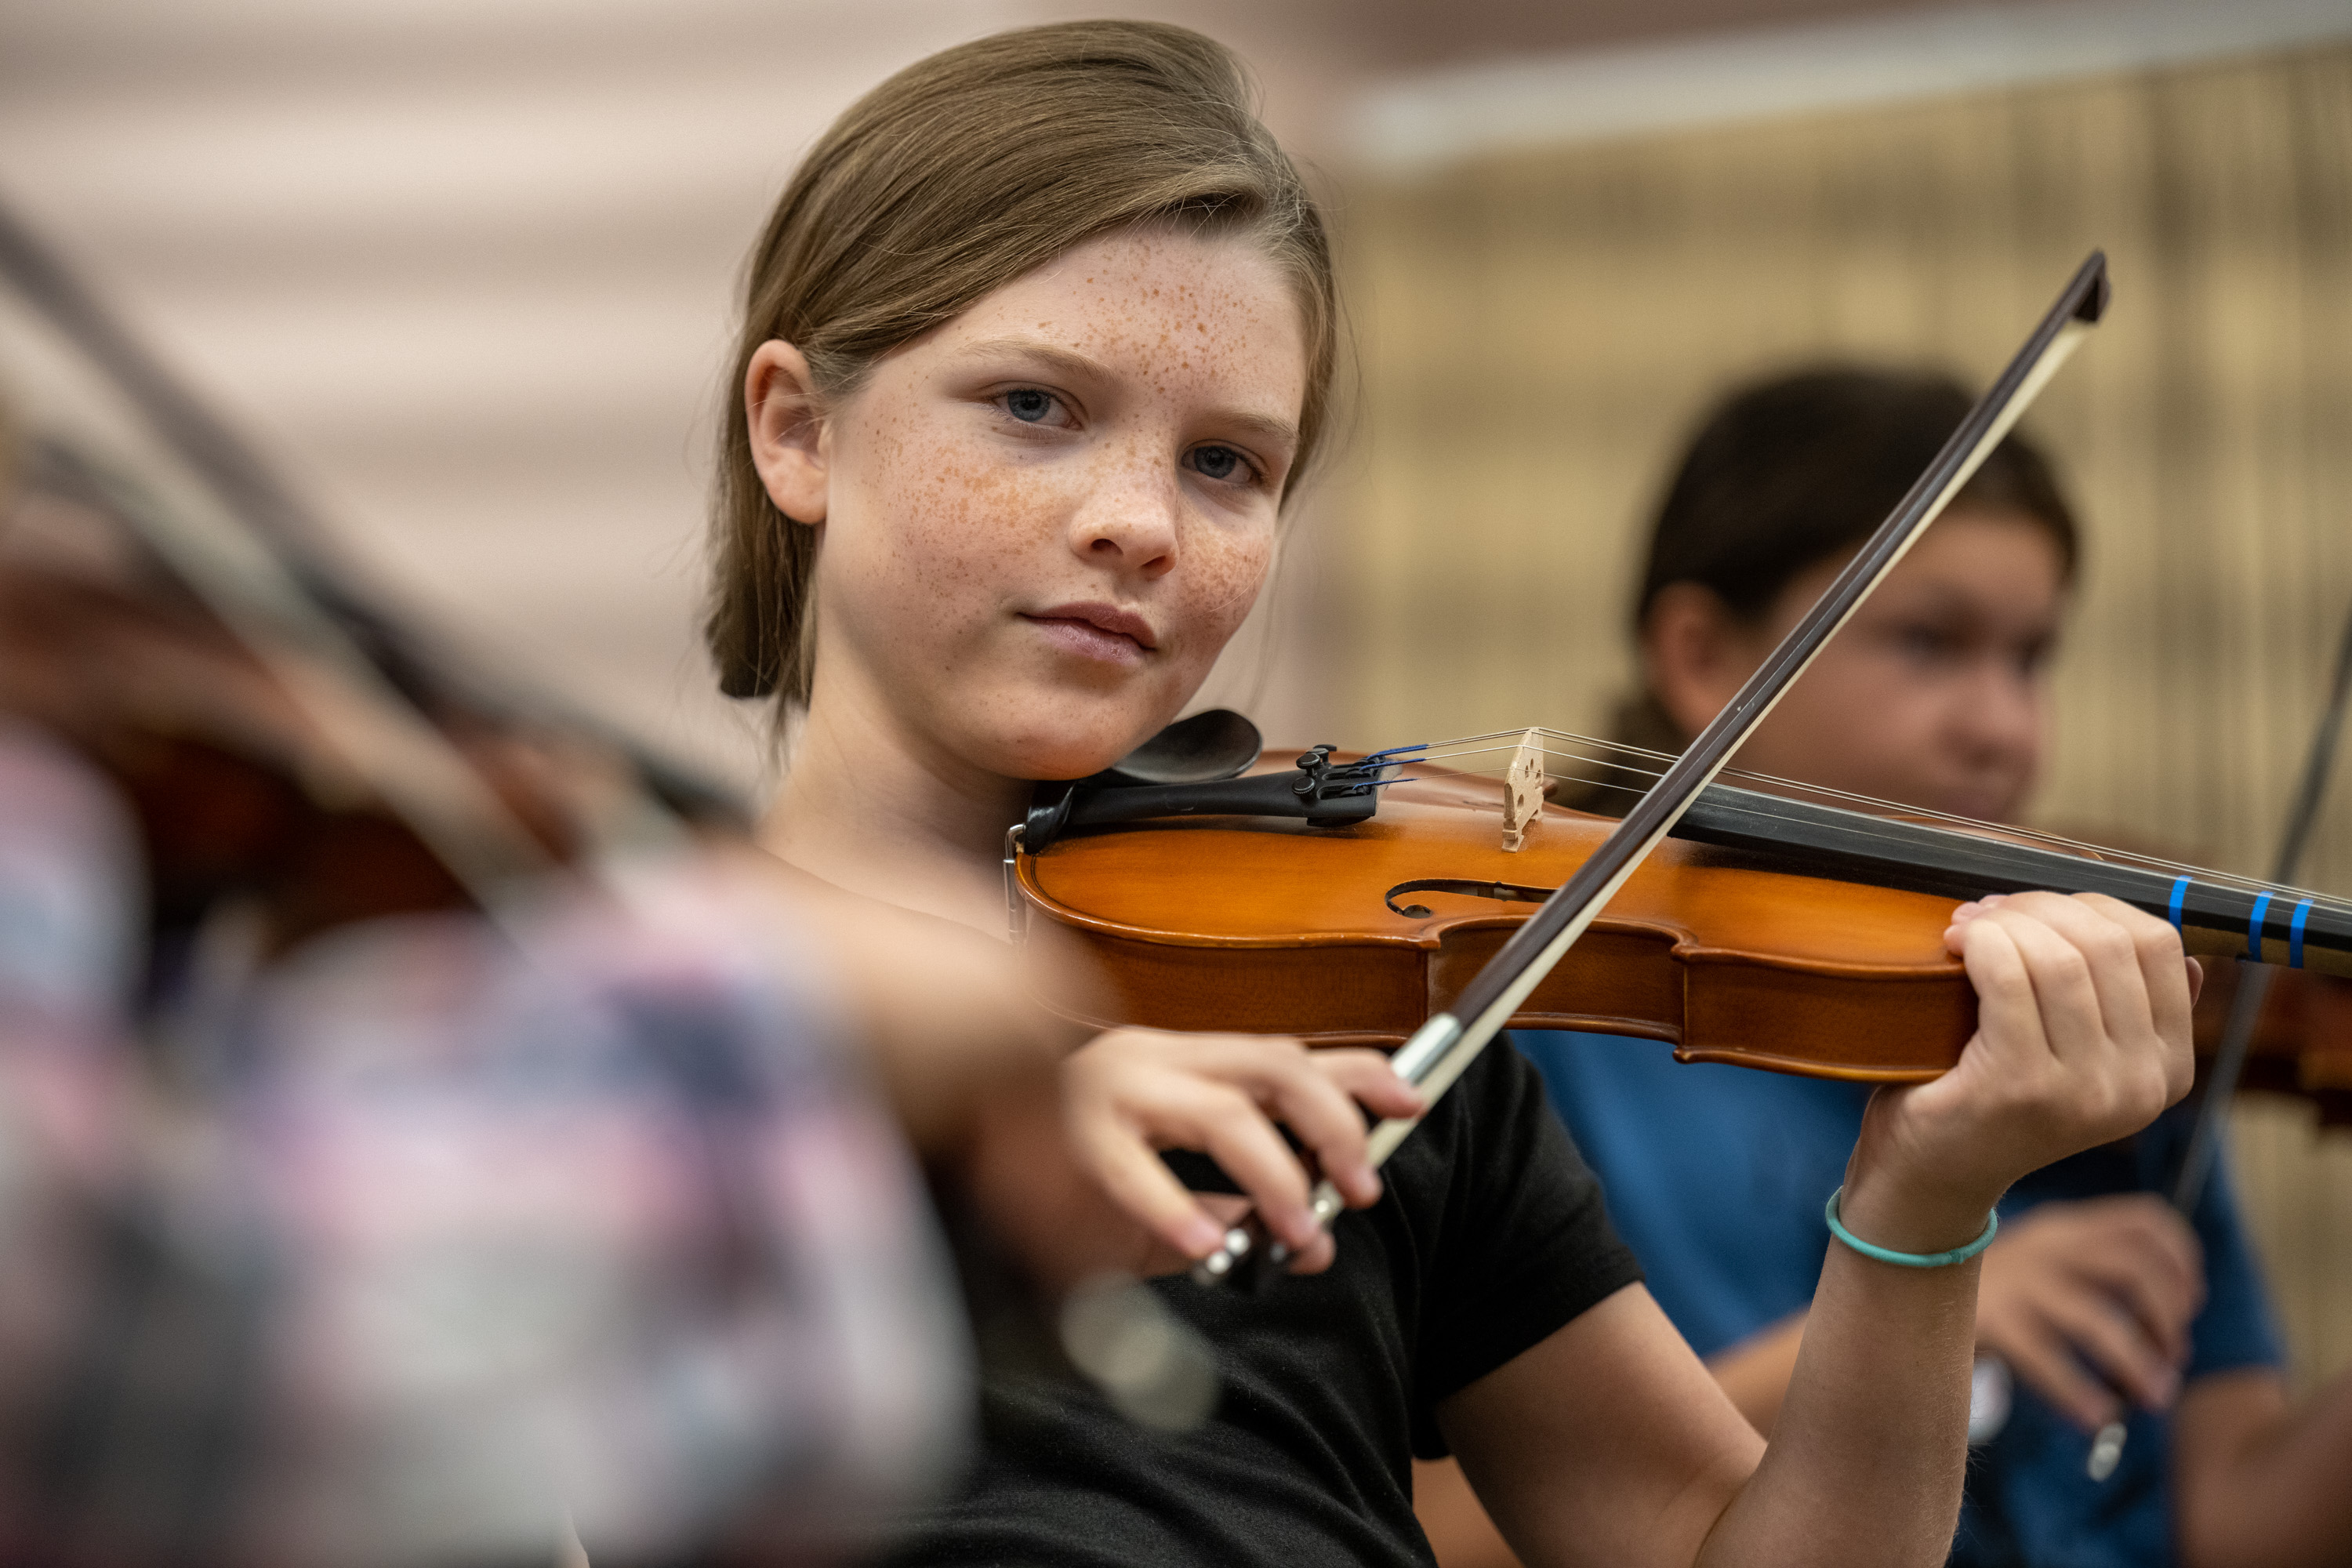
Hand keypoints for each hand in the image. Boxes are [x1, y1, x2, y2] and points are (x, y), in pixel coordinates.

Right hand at [1060, 1028, 1424, 1275]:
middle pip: (1274, 1066)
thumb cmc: (1059, 1156)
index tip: (1413, 1105)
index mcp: (1182, 1059)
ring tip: (1301, 1234)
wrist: (954, 1116)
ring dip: (1277, 1176)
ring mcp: (1112, 1090)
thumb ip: (1223, 1186)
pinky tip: (1198, 1245)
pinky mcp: (1067, 1136)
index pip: (1289, 1052)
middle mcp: (1156, 1059)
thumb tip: (1297, 1223)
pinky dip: (1170, 1209)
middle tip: (1360, 1191)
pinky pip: (1129, 1171)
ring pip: (1221, 1112)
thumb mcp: (1160, 1164)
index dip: (1359, 1075)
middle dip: (1333, 1127)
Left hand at [1840, 891, 2198, 1252]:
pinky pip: (2010, 976)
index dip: (2090, 906)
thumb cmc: (1996, 1094)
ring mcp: (2085, 1091)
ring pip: (2058, 956)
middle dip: (2038, 907)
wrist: (1933, 1173)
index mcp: (2168, 1069)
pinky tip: (1955, 946)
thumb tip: (2182, 956)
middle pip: (2106, 942)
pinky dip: (1980, 944)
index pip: (2158, 945)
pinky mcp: (2021, 1088)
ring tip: (1966, 930)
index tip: (2035, 910)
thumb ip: (2133, 1011)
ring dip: (2003, 923)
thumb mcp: (2083, 1054)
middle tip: (1987, 914)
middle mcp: (2140, 1085)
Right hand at [1977, 1194, 2203, 1428]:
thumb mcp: (2042, 1258)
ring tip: (2154, 1396)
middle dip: (2168, 1317)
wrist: (1904, 1278)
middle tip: (2174, 1357)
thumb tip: (2172, 1338)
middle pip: (2134, 1266)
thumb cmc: (1995, 1286)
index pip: (2144, 1220)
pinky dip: (2081, 1393)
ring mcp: (2017, 1282)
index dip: (2182, 1260)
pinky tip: (2096, 1417)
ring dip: (2138, 1363)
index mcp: (2065, 1224)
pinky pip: (2047, 1361)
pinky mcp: (1990, 1321)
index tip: (2191, 1302)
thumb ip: (2097, 1274)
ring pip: (2098, 1321)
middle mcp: (2045, 1244)